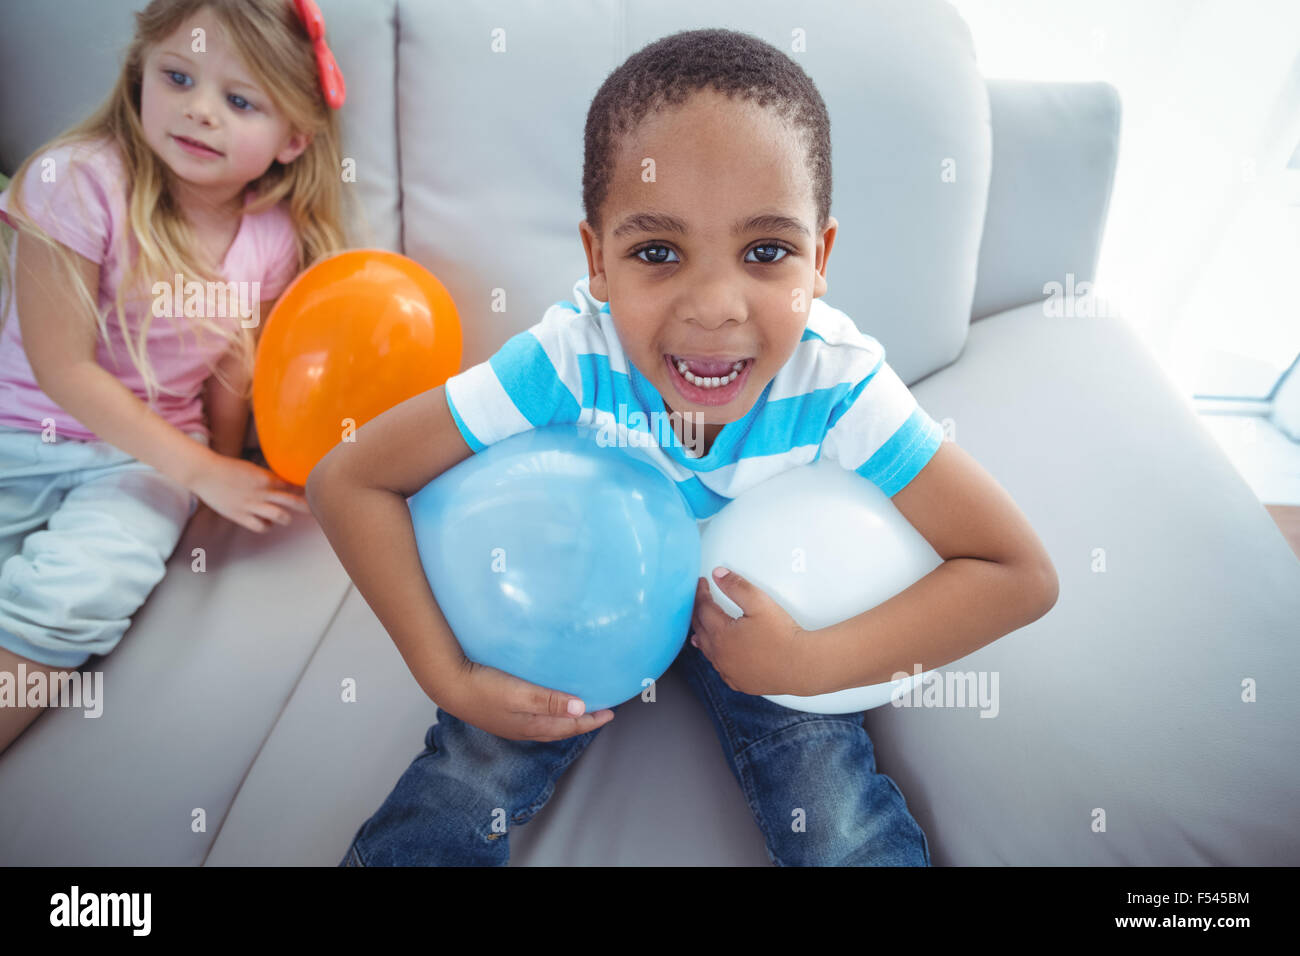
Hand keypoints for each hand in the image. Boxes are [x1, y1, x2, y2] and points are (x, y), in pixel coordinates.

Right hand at [190, 450, 310, 532]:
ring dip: (286, 519)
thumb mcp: (251, 468)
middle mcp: (262, 492)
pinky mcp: (240, 516)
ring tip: (286, 518)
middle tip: (316, 512)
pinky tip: (266, 523)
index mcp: (266, 477)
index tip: (311, 493)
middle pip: (293, 501)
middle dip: (306, 507)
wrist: (204, 472)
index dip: (303, 491)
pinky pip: (261, 527)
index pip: (293, 486)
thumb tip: (282, 483)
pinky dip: (267, 526)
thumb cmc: (227, 468)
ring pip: (280, 516)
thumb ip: (267, 477)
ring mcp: (252, 505)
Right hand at [437, 656, 615, 741]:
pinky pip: (533, 715)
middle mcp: (523, 728)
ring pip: (546, 723)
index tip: (610, 713)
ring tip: (577, 707)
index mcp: (530, 726)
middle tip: (599, 712)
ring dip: (564, 717)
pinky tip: (545, 700)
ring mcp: (510, 721)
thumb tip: (580, 709)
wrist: (447, 684)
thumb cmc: (482, 688)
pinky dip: (548, 710)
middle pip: (560, 728)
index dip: (591, 721)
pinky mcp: (500, 711)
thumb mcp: (520, 693)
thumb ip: (549, 701)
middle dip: (581, 721)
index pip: (569, 726)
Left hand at [690, 568, 809, 696]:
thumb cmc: (782, 634)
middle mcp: (720, 656)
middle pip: (701, 630)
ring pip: (708, 652)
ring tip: (699, 629)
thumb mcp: (758, 602)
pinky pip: (722, 669)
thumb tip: (717, 574)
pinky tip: (721, 655)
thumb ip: (736, 586)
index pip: (703, 608)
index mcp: (721, 634)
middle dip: (698, 613)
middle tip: (700, 601)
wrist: (802, 664)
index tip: (703, 583)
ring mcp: (729, 672)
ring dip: (703, 636)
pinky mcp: (741, 683)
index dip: (701, 593)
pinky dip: (717, 658)